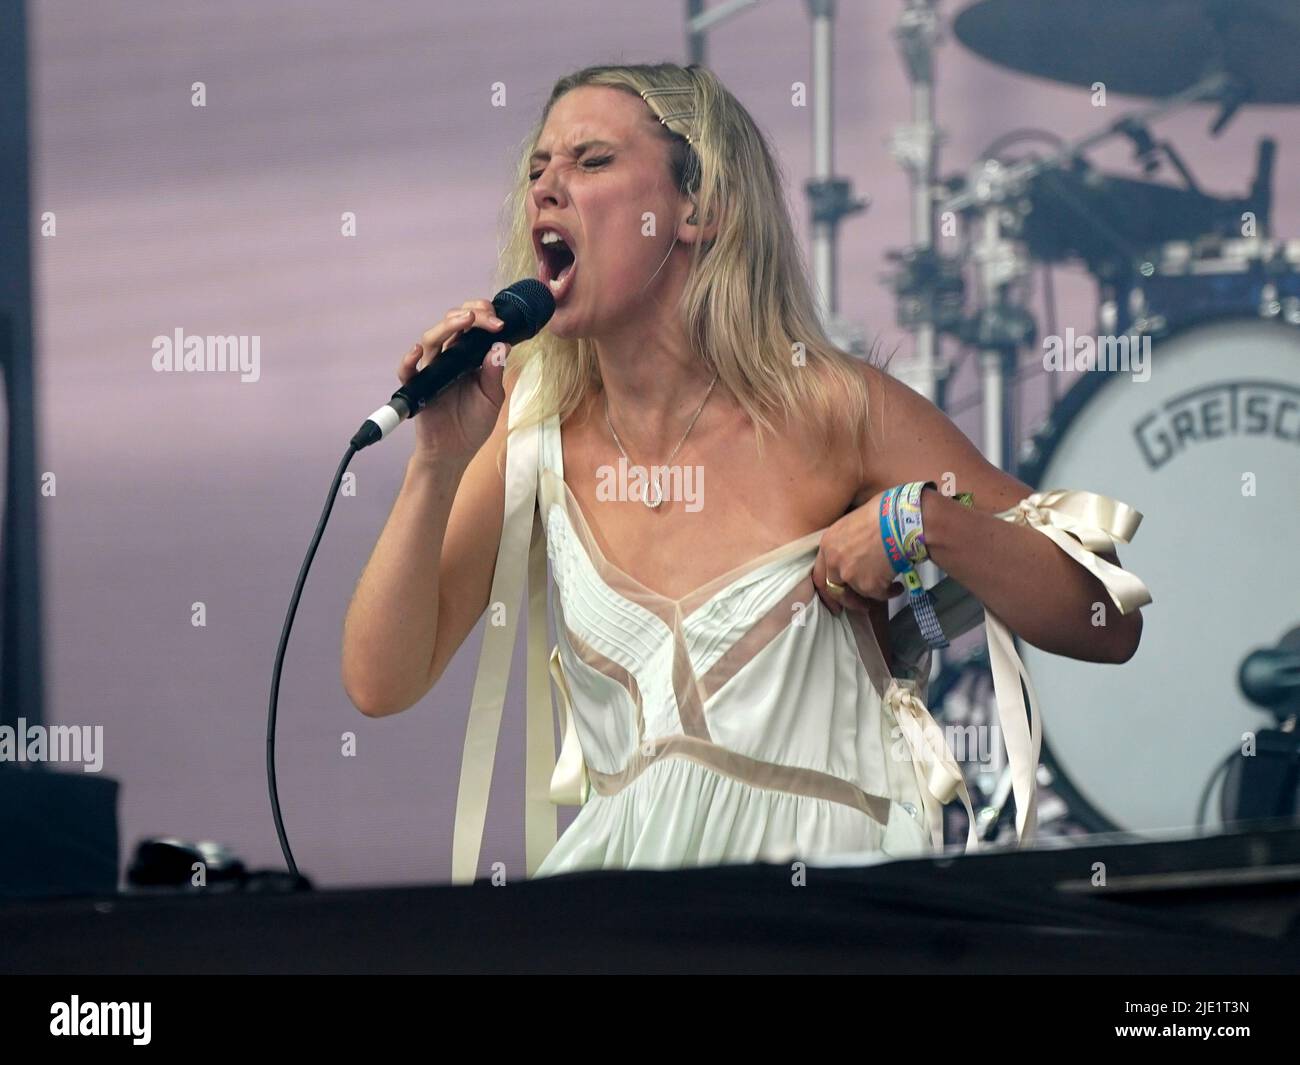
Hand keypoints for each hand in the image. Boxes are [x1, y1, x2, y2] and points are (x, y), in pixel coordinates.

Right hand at [396, 299, 510, 462]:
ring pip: (431, 339)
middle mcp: (448, 357)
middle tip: (488, 318)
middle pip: (451, 323)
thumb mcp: (492, 398)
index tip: (499, 321)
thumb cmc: (473, 423)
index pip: (472, 325)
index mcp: (468, 356)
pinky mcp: (417, 387)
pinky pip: (407, 371)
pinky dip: (409, 360)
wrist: (455, 451)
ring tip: (465, 320)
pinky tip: (417, 352)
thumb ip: (494, 372)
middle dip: (470, 313)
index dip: (484, 315)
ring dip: (447, 326)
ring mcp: (431, 370)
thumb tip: (501, 346)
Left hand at [812, 490, 904, 614]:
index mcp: (828, 544)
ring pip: (857, 595)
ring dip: (871, 597)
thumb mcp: (853, 522)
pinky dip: (889, 593)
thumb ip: (847, 542)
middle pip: (833, 588)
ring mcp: (849, 574)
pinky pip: (877, 595)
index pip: (820, 571)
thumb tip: (856, 552)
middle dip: (845, 600)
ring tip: (886, 591)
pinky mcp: (867, 585)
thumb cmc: (883, 514)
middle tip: (858, 606)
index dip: (827, 585)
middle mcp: (833, 561)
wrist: (901, 520)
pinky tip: (898, 587)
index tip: (834, 595)